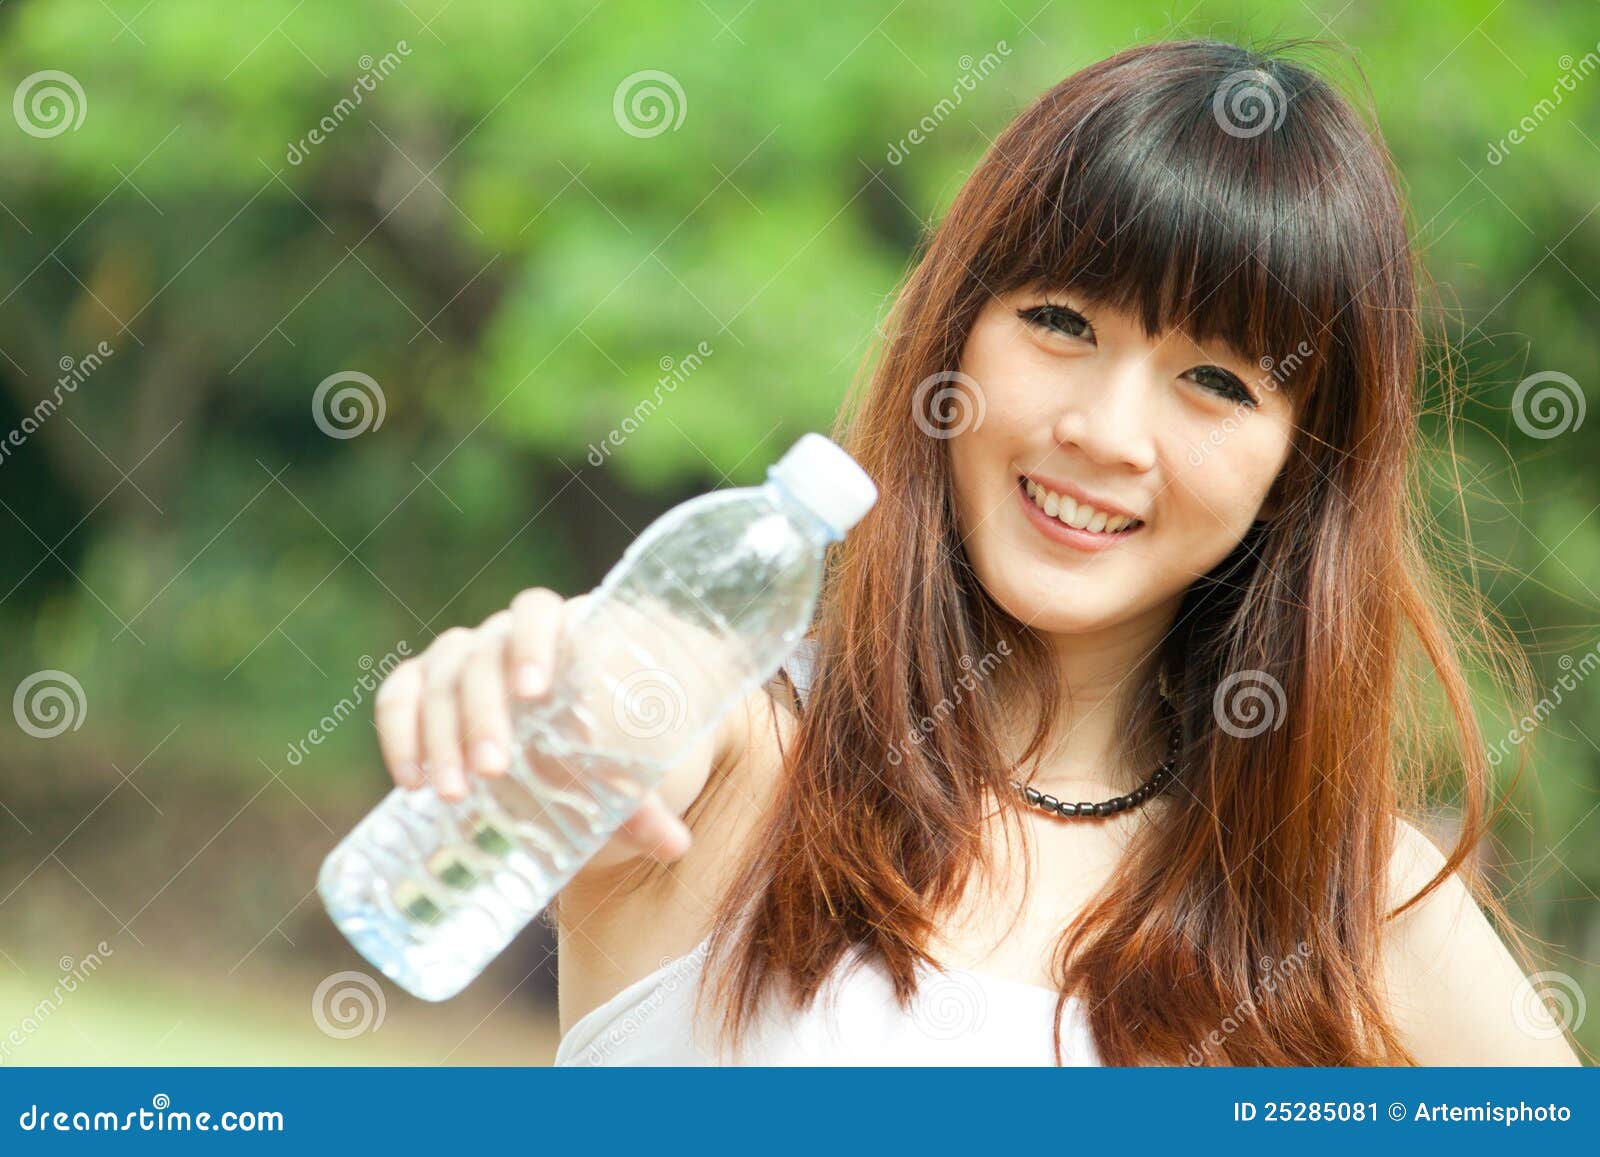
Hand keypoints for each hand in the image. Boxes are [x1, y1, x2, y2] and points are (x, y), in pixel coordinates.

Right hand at [372, 587, 693, 862]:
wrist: (563, 752)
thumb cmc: (601, 751)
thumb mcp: (621, 775)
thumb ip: (642, 806)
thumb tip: (676, 845)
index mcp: (560, 635)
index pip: (539, 613)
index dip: (532, 642)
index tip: (534, 690)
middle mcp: (505, 639)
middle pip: (482, 658)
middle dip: (483, 715)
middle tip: (494, 771)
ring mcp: (460, 660)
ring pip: (438, 678)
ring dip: (439, 734)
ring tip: (452, 795)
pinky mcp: (422, 687)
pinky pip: (398, 695)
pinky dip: (398, 733)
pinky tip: (410, 783)